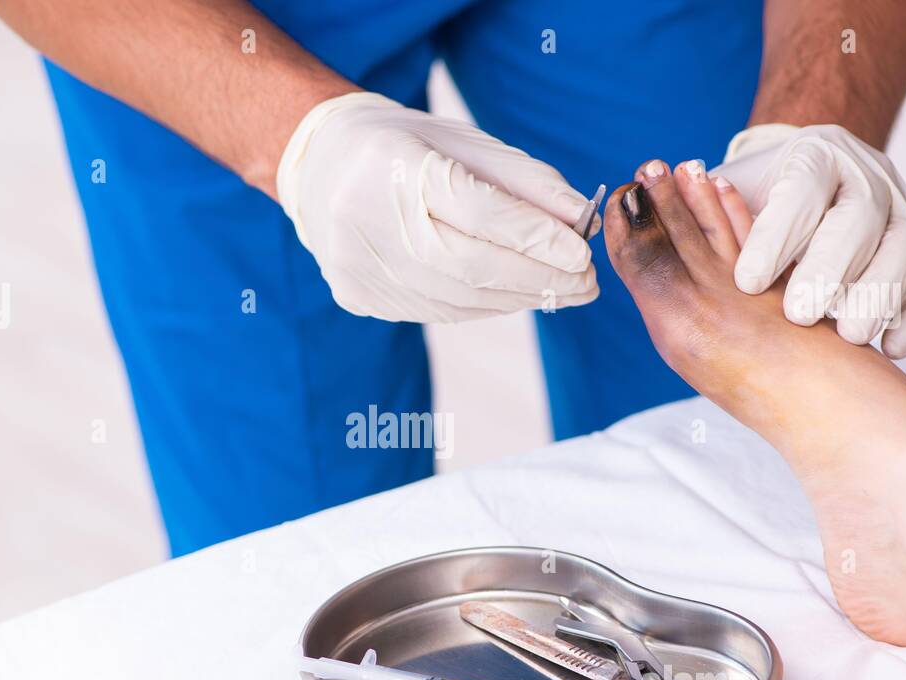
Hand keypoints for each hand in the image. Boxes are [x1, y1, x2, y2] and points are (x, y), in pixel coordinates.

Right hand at [276, 92, 598, 323]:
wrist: (318, 165)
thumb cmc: (403, 147)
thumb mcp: (464, 143)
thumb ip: (525, 181)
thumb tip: (580, 223)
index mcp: (393, 165)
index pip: (478, 211)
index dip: (535, 238)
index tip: (583, 255)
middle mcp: (367, 220)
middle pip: (470, 266)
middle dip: (538, 279)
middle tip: (586, 284)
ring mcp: (358, 266)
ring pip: (458, 300)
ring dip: (518, 298)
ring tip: (561, 291)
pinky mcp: (357, 295)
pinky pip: (438, 310)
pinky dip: (486, 306)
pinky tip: (515, 295)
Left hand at [713, 123, 905, 357]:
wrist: (809, 191)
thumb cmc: (754, 204)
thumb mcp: (720, 196)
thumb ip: (693, 209)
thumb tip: (640, 213)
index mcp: (814, 156)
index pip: (801, 188)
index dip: (776, 236)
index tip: (746, 281)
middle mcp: (867, 177)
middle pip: (860, 219)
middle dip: (828, 270)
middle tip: (798, 313)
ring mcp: (903, 214)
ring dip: (877, 295)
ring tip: (846, 336)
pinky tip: (888, 348)